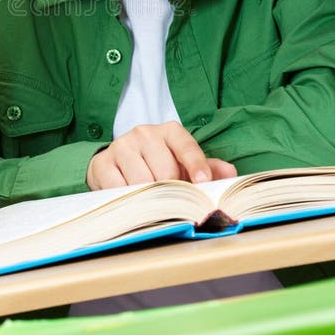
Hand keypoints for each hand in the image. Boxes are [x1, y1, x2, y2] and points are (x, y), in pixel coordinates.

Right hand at [86, 121, 236, 189]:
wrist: (117, 165)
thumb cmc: (157, 165)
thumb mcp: (183, 165)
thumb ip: (209, 168)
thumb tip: (230, 174)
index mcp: (169, 131)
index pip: (186, 146)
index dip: (196, 165)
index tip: (203, 182)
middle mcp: (145, 133)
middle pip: (166, 170)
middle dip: (173, 191)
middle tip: (174, 203)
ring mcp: (122, 146)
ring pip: (143, 181)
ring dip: (150, 198)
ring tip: (152, 203)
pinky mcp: (103, 162)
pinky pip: (119, 189)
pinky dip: (128, 200)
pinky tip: (132, 202)